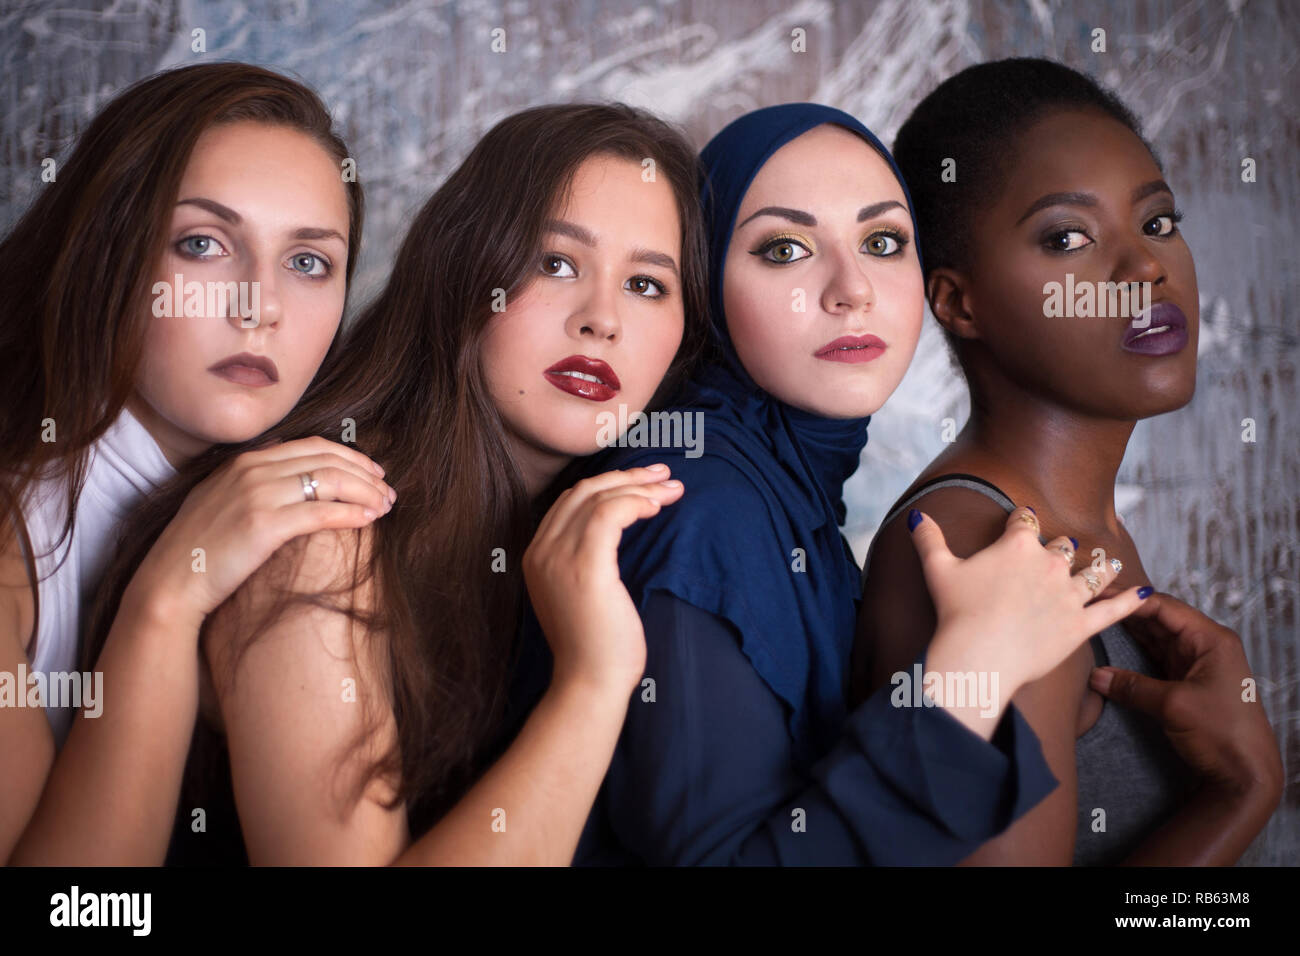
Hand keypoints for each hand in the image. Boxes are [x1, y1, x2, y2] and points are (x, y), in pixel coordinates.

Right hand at [129, 437, 394, 627]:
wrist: (171, 581)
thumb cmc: (201, 549)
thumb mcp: (222, 500)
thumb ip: (255, 481)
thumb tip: (295, 477)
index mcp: (246, 461)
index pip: (313, 445)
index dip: (350, 456)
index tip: (374, 471)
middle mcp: (253, 470)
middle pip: (328, 459)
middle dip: (366, 473)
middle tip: (389, 491)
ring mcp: (258, 494)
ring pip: (331, 481)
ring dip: (366, 492)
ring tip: (386, 506)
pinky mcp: (265, 525)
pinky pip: (322, 513)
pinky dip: (352, 513)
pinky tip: (369, 520)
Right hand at [523, 464, 682, 694]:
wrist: (590, 683)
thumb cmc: (599, 646)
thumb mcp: (585, 593)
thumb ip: (589, 560)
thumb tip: (622, 527)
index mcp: (537, 556)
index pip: (571, 502)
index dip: (610, 484)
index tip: (645, 482)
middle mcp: (540, 551)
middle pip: (584, 492)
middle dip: (628, 476)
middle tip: (665, 475)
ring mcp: (558, 557)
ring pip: (599, 497)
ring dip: (640, 487)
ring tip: (672, 489)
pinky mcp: (584, 566)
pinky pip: (610, 513)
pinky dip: (636, 502)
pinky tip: (657, 507)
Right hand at [911, 505, 1148, 699]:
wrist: (979, 654)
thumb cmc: (956, 611)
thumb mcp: (937, 569)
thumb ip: (928, 538)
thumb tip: (917, 515)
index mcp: (1018, 545)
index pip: (1025, 520)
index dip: (1022, 519)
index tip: (1021, 520)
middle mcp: (1049, 564)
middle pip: (1063, 546)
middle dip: (1060, 548)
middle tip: (1058, 554)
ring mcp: (1068, 595)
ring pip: (1093, 572)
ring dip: (1102, 566)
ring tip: (1110, 562)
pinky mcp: (1081, 625)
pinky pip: (1114, 610)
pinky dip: (1131, 600)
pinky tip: (1145, 592)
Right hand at [1089, 592, 1283, 802]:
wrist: (1246, 775)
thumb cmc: (1221, 733)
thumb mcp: (1173, 705)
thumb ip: (1133, 686)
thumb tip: (1095, 676)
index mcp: (1212, 640)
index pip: (1165, 607)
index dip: (1131, 600)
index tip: (1098, 595)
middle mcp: (1206, 646)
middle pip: (1160, 619)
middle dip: (1127, 612)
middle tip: (1091, 604)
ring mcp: (1197, 664)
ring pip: (1157, 638)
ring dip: (1130, 630)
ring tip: (1097, 618)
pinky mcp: (1189, 682)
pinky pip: (1157, 658)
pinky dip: (1136, 651)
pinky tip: (1114, 644)